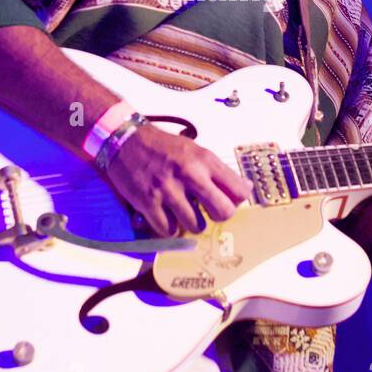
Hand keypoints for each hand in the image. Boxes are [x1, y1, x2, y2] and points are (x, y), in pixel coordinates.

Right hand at [104, 125, 251, 235]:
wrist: (127, 141)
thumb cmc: (163, 147)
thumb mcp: (196, 151)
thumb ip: (218, 171)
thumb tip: (245, 189)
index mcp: (205, 160)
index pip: (239, 190)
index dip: (236, 200)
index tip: (227, 201)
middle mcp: (190, 174)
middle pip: (223, 212)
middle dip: (218, 216)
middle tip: (208, 211)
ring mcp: (169, 190)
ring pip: (196, 226)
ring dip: (191, 224)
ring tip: (183, 213)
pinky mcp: (148, 202)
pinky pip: (169, 230)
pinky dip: (169, 228)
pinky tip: (166, 216)